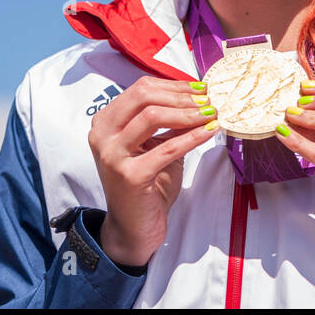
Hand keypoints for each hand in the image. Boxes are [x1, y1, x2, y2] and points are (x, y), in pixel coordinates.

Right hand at [87, 75, 217, 267]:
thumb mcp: (156, 146)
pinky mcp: (129, 175)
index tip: (200, 89)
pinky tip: (210, 130)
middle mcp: (103, 135)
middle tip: (208, 100)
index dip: (174, 86)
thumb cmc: (146, 185)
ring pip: (152, 115)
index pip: (140, 89)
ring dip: (188, 112)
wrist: (132, 228)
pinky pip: (167, 147)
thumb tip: (199, 99)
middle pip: (143, 96)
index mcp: (106, 122)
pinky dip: (193, 136)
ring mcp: (113, 154)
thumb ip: (169, 122)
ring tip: (211, 113)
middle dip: (181, 95)